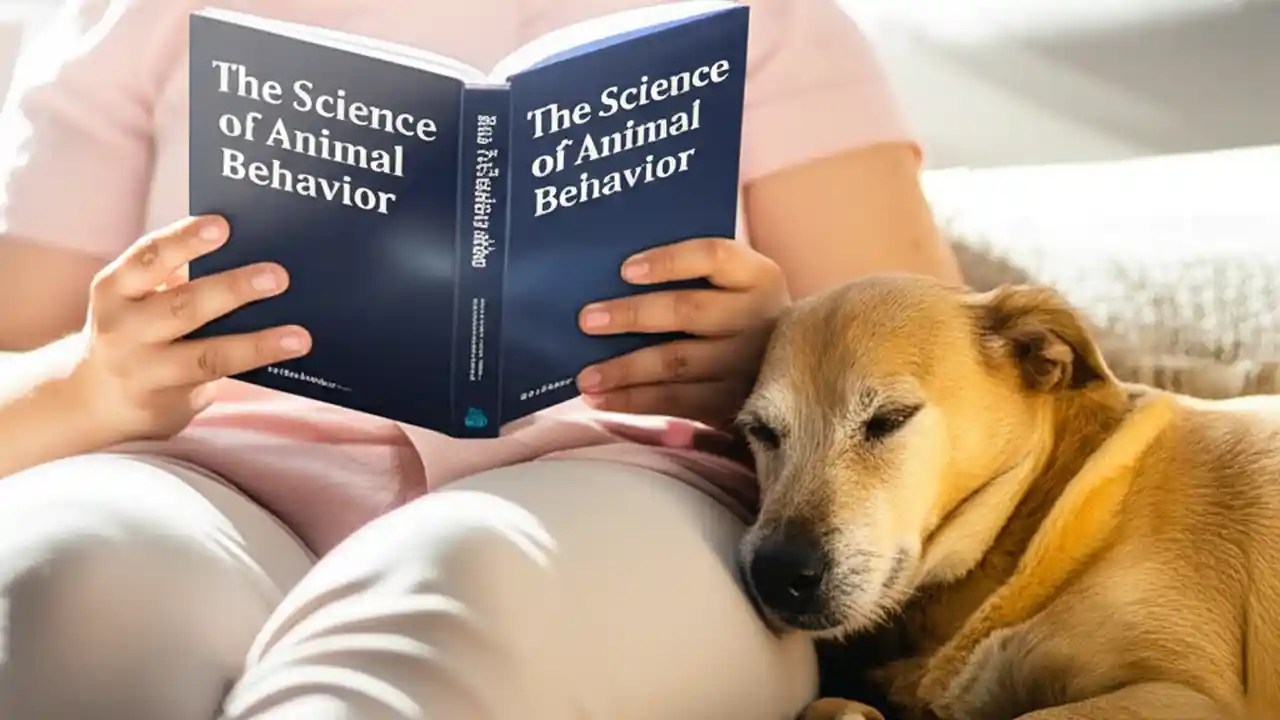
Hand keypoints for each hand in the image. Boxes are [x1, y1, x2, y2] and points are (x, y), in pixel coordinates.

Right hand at [69, 215, 309, 444]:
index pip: (149, 257)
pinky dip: (257, 363)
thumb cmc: (137, 330)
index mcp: (116, 288)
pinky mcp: (169, 399)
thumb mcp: (140, 299)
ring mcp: (146, 369)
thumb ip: (179, 280)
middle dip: (232, 289)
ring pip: (206, 354)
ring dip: (257, 343)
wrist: (96, 399)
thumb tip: (253, 256)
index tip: (222, 225)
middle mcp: (124, 328)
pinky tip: (289, 351)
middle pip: (183, 306)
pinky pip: (219, 379)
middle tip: (278, 276)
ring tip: (299, 336)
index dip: (185, 240)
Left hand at [575, 237, 788, 427]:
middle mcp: (757, 318)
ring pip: (676, 363)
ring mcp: (747, 365)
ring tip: (584, 376)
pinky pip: (676, 401)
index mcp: (758, 276)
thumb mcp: (736, 287)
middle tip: (587, 320)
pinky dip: (633, 401)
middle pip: (688, 311)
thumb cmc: (742, 316)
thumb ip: (693, 277)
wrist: (796, 369)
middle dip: (632, 316)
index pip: (714, 256)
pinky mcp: (732, 403)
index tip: (625, 270)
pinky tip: (599, 399)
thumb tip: (612, 279)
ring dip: (625, 370)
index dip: (669, 261)